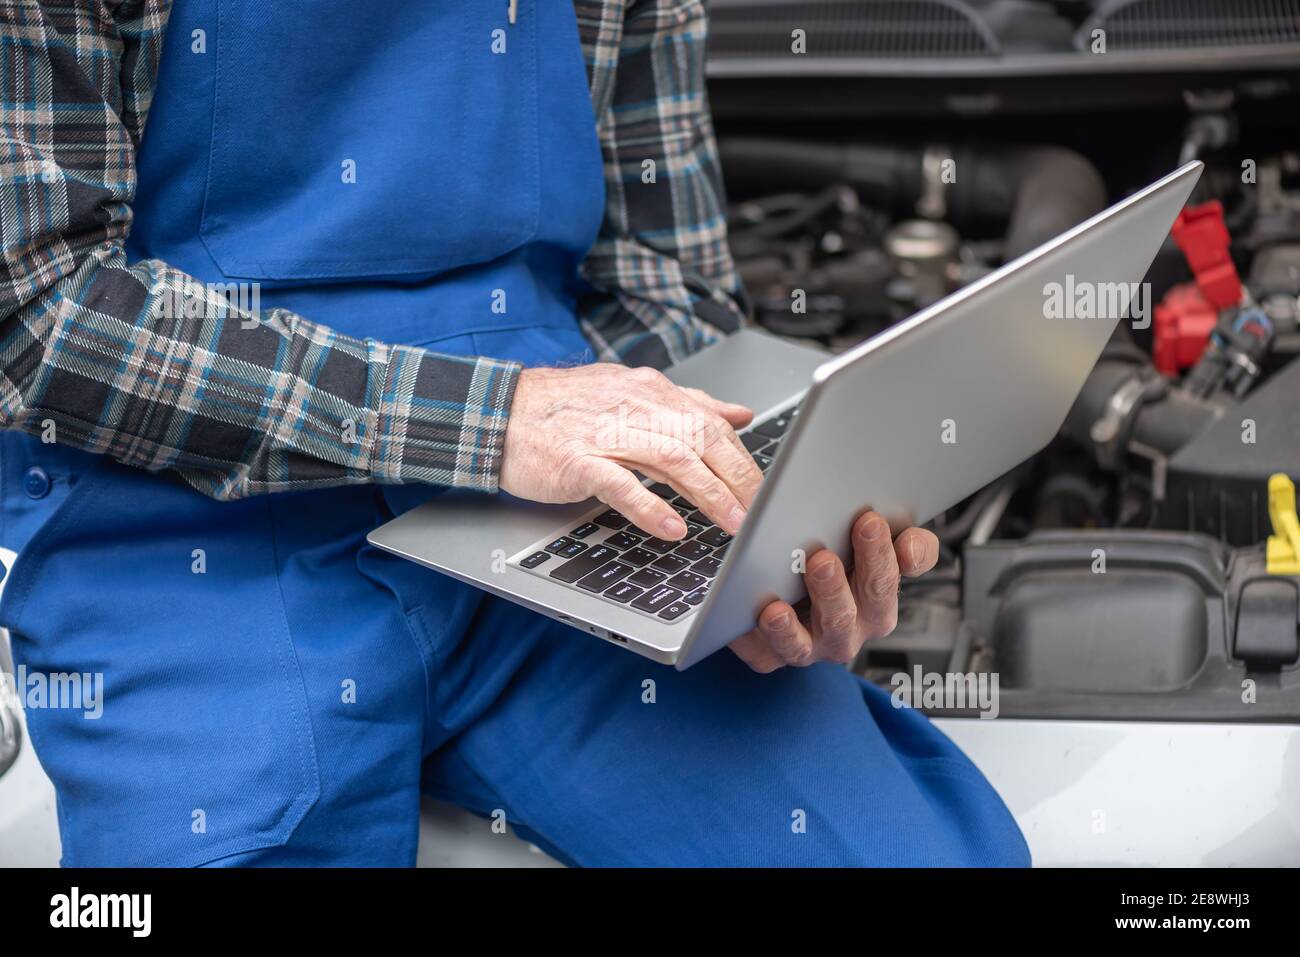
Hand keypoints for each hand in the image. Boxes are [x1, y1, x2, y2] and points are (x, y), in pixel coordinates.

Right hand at [499, 364, 763, 539]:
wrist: (500, 413)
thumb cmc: (565, 411)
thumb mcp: (632, 396)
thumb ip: (689, 405)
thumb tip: (740, 413)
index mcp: (651, 392)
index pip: (711, 422)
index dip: (743, 457)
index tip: (766, 487)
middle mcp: (634, 407)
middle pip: (701, 439)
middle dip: (737, 477)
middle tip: (762, 509)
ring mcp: (605, 433)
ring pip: (672, 459)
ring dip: (708, 494)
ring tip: (733, 523)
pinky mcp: (578, 461)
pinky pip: (621, 484)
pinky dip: (650, 508)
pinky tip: (673, 528)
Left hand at [729, 511, 938, 672]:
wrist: (786, 581)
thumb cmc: (838, 559)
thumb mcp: (876, 544)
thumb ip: (908, 543)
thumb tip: (912, 547)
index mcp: (877, 603)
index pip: (887, 582)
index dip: (883, 554)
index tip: (869, 521)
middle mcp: (848, 631)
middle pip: (846, 615)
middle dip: (836, 587)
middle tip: (823, 558)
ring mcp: (811, 647)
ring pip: (807, 643)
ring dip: (792, 625)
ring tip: (779, 604)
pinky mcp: (772, 655)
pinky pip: (766, 654)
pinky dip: (759, 638)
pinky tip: (756, 614)